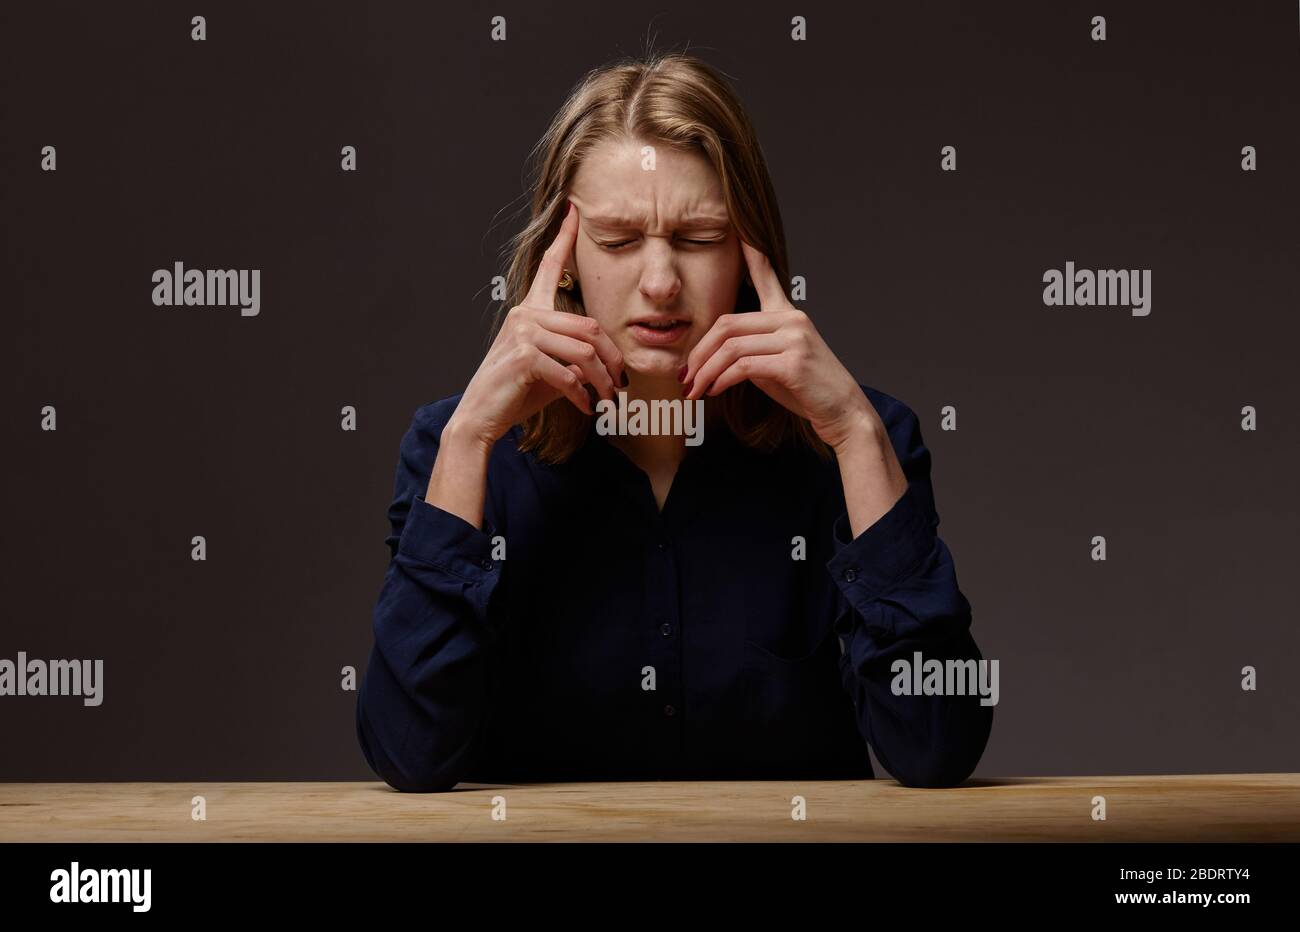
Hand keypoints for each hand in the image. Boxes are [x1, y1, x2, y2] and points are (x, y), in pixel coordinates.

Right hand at [449, 201, 626, 447]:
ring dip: (601, 381)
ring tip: (607, 399)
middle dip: (612, 359)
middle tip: (621, 383)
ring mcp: (523, 332)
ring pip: (584, 352)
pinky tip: (584, 407)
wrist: (481, 417)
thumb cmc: (515, 393)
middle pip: (589, 327)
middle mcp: (524, 314)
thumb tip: (607, 366)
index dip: (564, 237)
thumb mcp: (551, 370)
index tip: (574, 210)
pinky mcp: (523, 355)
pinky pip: (569, 374)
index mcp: (529, 311)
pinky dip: (582, 395)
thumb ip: (574, 358)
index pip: (548, 266)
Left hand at [682, 241, 877, 451]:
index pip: (765, 274)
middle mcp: (791, 318)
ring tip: (694, 390)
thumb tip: (711, 355)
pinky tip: (714, 391)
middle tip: (684, 376)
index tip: (738, 230)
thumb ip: (750, 348)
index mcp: (787, 313)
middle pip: (727, 324)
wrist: (842, 411)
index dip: (751, 252)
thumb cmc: (806, 389)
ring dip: (705, 372)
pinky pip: (742, 366)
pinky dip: (721, 380)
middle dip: (699, 353)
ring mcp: (794, 338)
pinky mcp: (793, 362)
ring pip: (730, 347)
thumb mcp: (774, 361)